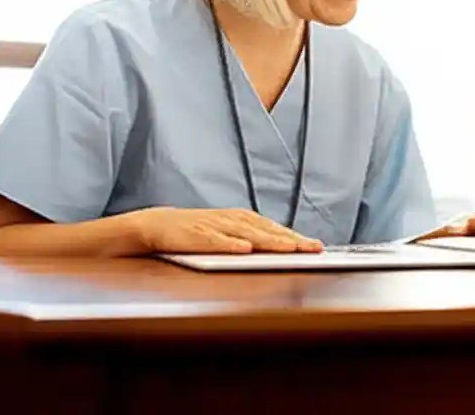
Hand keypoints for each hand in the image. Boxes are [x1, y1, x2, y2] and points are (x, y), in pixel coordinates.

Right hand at [127, 206, 323, 253]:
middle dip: (291, 240)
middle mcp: (232, 220)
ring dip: (268, 240)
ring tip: (288, 248)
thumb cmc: (196, 233)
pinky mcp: (195, 234)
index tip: (317, 248)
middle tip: (313, 248)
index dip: (296, 238)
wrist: (156, 226)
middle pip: (267, 230)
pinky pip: (214, 239)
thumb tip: (281, 253)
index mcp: (242, 220)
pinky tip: (243, 249)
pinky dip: (230, 243)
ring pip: (246, 233)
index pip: (275, 229)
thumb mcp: (227, 235)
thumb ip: (251, 242)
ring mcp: (214, 226)